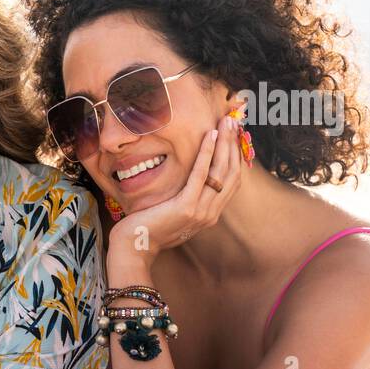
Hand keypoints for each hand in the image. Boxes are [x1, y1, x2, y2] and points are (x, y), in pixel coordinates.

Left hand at [107, 112, 241, 272]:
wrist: (134, 248)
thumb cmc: (149, 227)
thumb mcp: (174, 213)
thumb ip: (188, 200)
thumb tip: (191, 181)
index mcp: (210, 214)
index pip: (231, 181)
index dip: (235, 156)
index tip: (233, 135)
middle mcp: (210, 213)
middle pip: (231, 173)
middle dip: (234, 145)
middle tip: (233, 121)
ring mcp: (201, 211)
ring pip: (221, 171)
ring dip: (225, 144)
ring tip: (225, 123)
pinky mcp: (187, 207)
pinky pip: (201, 175)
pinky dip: (207, 153)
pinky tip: (209, 136)